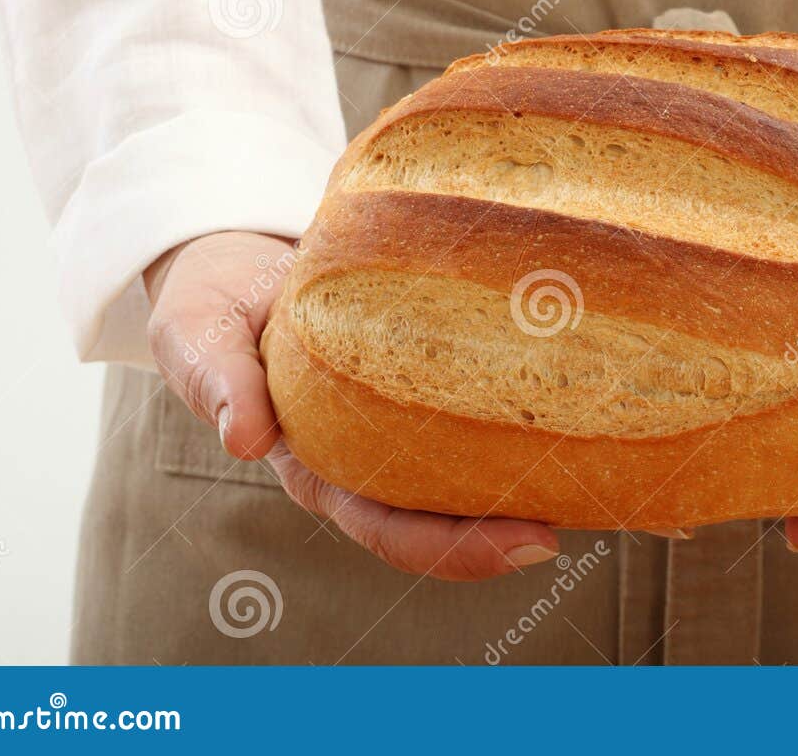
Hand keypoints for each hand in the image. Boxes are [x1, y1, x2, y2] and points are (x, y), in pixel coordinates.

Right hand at [143, 231, 560, 579]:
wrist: (235, 249)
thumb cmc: (215, 300)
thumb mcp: (197, 332)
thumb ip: (215, 380)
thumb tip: (245, 438)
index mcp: (318, 462)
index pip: (390, 525)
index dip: (455, 548)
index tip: (526, 548)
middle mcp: (371, 451)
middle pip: (449, 508)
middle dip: (511, 525)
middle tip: (576, 523)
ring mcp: (404, 413)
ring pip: (474, 459)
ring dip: (531, 470)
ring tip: (600, 471)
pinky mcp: (430, 363)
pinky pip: (480, 394)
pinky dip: (527, 403)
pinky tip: (583, 397)